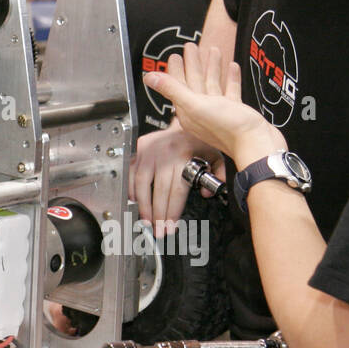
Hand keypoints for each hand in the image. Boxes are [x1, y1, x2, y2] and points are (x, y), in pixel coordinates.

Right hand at [130, 122, 225, 237]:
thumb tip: (207, 194)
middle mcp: (165, 154)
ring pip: (142, 183)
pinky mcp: (140, 148)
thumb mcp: (215, 156)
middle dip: (157, 214)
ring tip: (146, 220)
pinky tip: (135, 200)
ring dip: (143, 204)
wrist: (186, 117)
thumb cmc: (199, 139)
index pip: (176, 191)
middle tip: (157, 230)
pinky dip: (132, 188)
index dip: (172, 212)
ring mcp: (150, 151)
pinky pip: (131, 172)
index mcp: (184, 157)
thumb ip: (217, 177)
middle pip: (158, 191)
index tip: (170, 226)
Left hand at [143, 43, 285, 170]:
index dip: (176, 70)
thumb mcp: (195, 105)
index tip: (175, 55)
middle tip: (191, 47)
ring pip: (212, 84)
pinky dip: (230, 78)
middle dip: (193, 64)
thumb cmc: (228, 128)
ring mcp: (220, 111)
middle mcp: (202, 111)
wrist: (256, 143)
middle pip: (195, 82)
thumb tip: (149, 78)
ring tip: (213, 50)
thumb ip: (173, 90)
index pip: (179, 85)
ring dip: (212, 67)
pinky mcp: (236, 112)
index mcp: (189, 110)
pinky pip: (230, 91)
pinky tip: (232, 66)